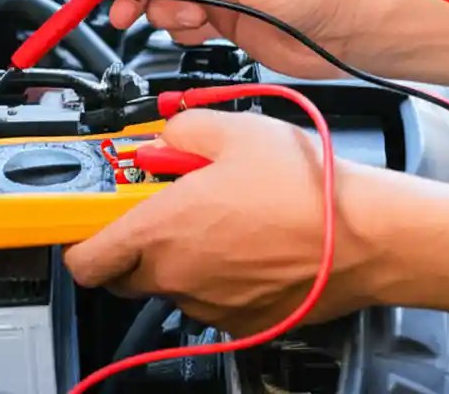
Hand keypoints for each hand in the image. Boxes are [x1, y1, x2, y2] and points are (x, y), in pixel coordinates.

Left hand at [63, 109, 391, 335]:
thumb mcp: (232, 129)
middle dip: (130, 243)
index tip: (91, 220)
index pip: (84, 260)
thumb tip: (162, 133)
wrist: (368, 236)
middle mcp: (178, 275)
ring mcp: (209, 303)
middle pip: (122, 273)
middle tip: (162, 208)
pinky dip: (215, 275)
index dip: (80, 239)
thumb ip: (179, 127)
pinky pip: (208, 298)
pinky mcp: (241, 321)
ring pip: (168, 284)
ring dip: (178, 257)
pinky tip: (246, 244)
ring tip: (219, 219)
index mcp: (161, 231)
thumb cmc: (306, 188)